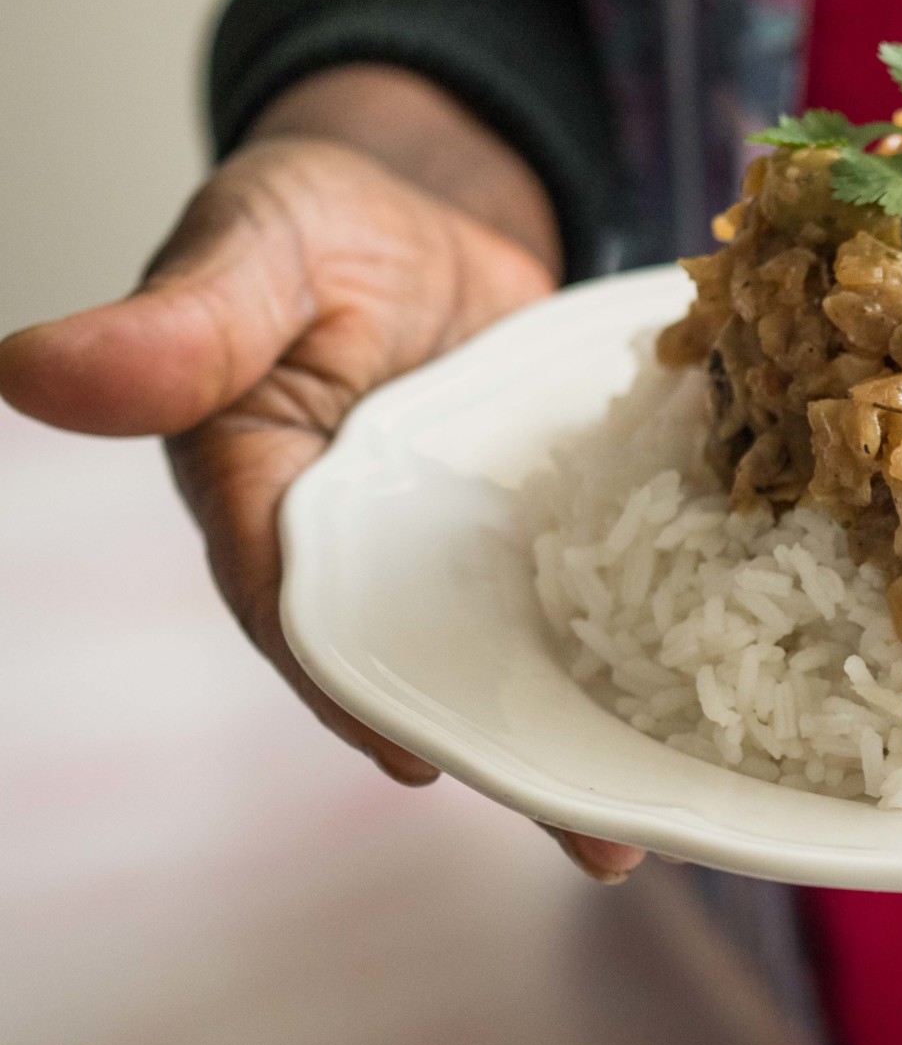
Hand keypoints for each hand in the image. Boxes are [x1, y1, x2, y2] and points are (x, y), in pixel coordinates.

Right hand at [0, 68, 646, 883]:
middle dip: (491, 749)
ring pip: (503, 653)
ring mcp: (456, 546)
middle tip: (593, 843)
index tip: (411, 752)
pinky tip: (693, 715)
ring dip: (572, 732)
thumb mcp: (251, 253)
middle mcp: (362, 550)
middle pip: (417, 665)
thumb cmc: (315, 221)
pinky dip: (633, 646)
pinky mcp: (535, 523)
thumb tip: (26, 372)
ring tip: (650, 825)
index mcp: (264, 499)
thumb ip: (177, 327)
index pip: (293, 606)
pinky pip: (582, 593)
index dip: (346, 683)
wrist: (429, 201)